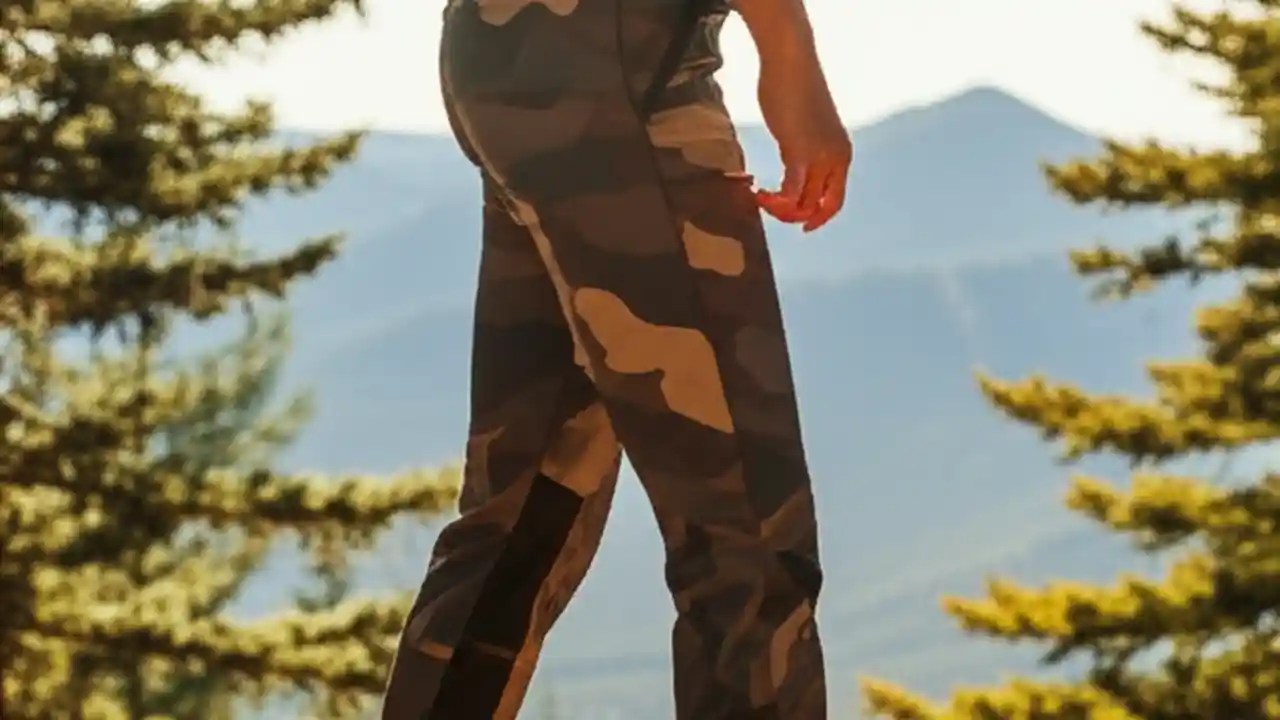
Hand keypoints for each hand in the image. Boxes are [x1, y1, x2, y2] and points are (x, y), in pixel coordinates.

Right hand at [754, 60, 851, 232]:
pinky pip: (789, 193)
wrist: (790, 64)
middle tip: (770, 208)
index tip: (800, 224)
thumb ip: (804, 149)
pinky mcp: (799, 153)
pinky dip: (774, 201)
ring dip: (780, 211)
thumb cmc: (795, 87)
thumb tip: (793, 164)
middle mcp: (836, 159)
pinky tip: (758, 194)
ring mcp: (820, 157)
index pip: (835, 200)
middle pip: (819, 207)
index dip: (819, 217)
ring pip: (803, 204)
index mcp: (842, 154)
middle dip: (794, 216)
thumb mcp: (807, 126)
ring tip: (761, 200)